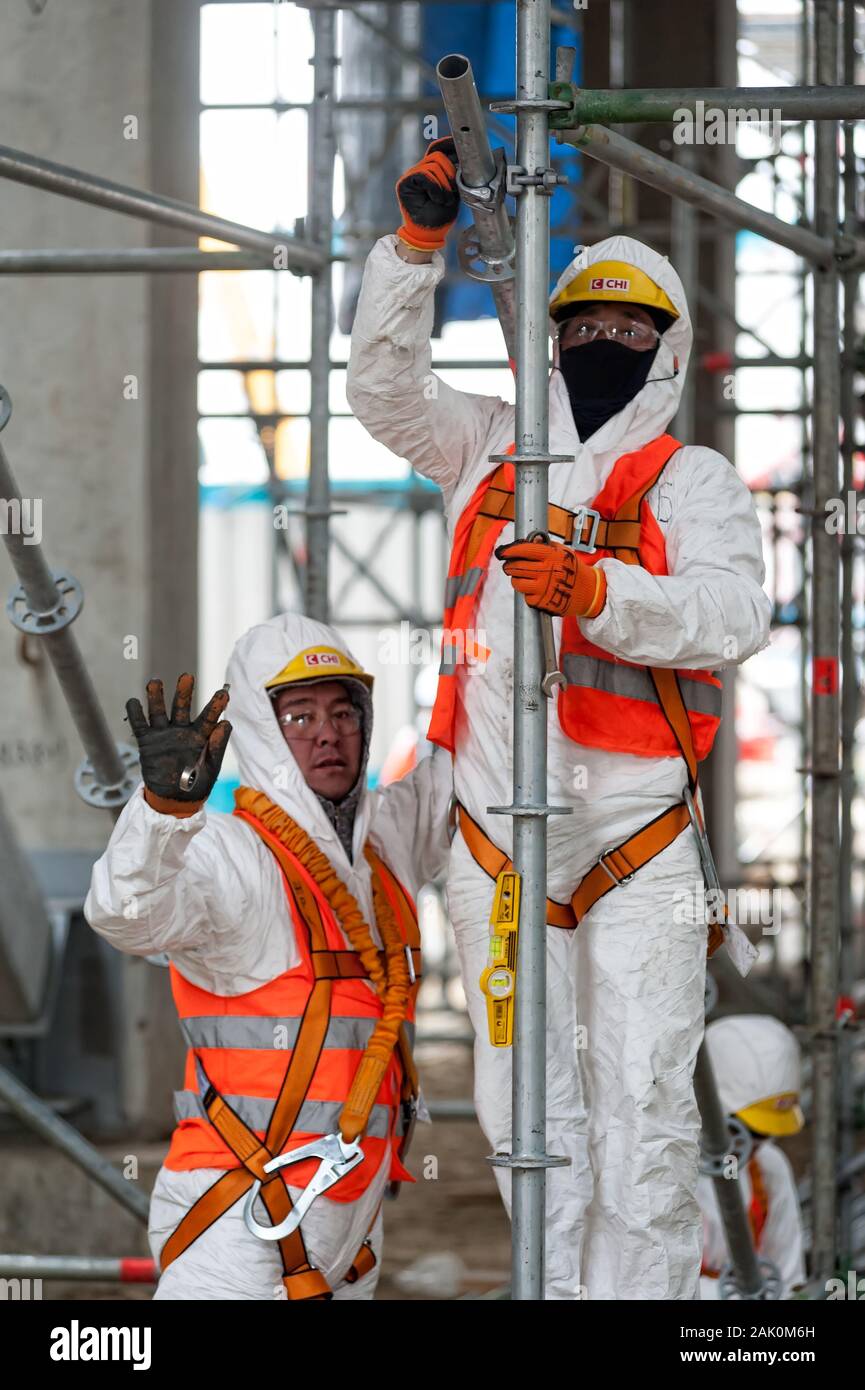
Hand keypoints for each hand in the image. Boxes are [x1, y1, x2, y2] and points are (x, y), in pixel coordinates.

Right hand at [126, 674, 231, 807]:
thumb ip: (218, 746)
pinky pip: (139, 725)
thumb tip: (226, 723)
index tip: (224, 693)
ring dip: (156, 696)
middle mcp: (182, 730)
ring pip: (159, 711)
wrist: (175, 799)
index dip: (216, 705)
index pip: (210, 716)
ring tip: (154, 682)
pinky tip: (133, 702)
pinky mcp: (147, 742)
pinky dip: (135, 714)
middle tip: (187, 677)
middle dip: (184, 692)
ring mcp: (163, 734)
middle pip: (182, 707)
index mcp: (201, 735)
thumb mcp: (212, 768)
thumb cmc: (198, 783)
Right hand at [396, 136, 459, 252]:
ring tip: (444, 200)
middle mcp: (419, 170)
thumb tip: (460, 156)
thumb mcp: (453, 191)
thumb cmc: (441, 215)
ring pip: (432, 164)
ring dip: (444, 184)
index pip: (437, 149)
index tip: (460, 147)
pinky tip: (438, 199)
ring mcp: (411, 176)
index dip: (448, 144)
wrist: (429, 234)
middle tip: (453, 192)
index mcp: (430, 170)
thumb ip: (453, 174)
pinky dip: (435, 187)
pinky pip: (424, 175)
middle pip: (437, 155)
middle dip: (450, 172)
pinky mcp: (405, 183)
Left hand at [496, 539, 606, 618]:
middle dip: (509, 566)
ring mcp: (544, 588)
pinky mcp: (541, 602)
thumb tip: (527, 540)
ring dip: (516, 579)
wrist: (589, 592)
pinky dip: (527, 592)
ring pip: (517, 582)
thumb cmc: (573, 569)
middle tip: (509, 566)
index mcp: (552, 556)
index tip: (502, 552)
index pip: (524, 550)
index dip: (510, 550)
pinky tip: (536, 588)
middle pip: (516, 567)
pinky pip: (525, 596)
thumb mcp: (564, 552)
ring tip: (523, 577)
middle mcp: (547, 572)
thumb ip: (545, 545)